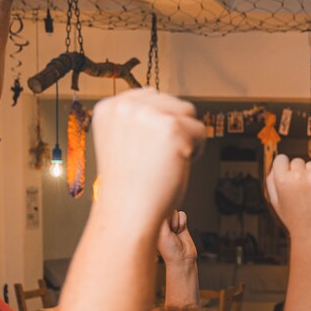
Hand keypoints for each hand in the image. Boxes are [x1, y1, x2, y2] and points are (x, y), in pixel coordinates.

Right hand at [91, 89, 204, 223]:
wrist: (128, 214)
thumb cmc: (130, 187)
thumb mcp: (122, 142)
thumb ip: (137, 120)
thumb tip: (166, 103)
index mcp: (109, 109)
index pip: (150, 96)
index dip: (159, 123)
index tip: (152, 148)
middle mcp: (126, 107)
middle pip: (171, 102)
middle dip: (174, 129)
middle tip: (161, 159)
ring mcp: (148, 115)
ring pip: (187, 113)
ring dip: (186, 137)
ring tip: (169, 161)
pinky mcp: (171, 128)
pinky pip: (200, 131)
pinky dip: (196, 151)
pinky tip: (178, 166)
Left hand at [157, 210, 196, 264]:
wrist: (182, 258)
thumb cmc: (169, 250)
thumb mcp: (162, 233)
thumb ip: (162, 219)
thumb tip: (164, 207)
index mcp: (152, 225)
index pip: (155, 211)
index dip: (161, 216)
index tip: (163, 226)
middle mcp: (161, 224)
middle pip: (167, 209)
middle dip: (171, 219)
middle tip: (170, 231)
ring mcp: (171, 223)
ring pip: (176, 212)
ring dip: (177, 222)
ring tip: (175, 232)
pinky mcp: (180, 224)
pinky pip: (183, 214)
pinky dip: (183, 222)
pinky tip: (181, 231)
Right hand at [264, 154, 310, 238]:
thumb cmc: (292, 217)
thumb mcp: (274, 201)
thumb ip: (271, 180)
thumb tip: (277, 164)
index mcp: (281, 180)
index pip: (281, 159)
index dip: (284, 168)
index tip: (287, 177)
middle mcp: (298, 177)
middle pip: (297, 161)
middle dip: (298, 172)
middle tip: (300, 190)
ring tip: (310, 193)